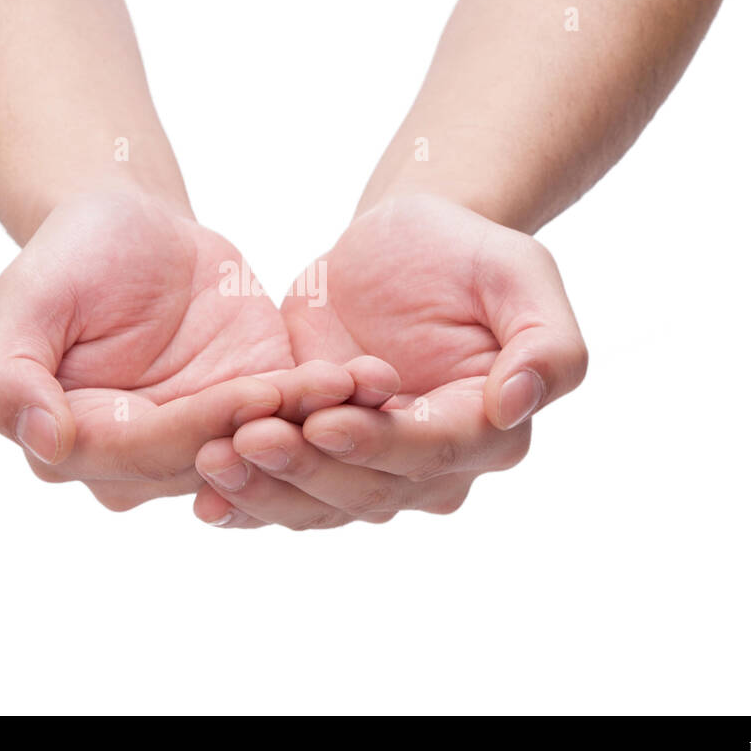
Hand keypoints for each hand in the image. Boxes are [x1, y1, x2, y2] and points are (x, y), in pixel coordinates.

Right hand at [0, 190, 391, 511]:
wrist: (131, 225)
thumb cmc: (68, 257)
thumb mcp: (23, 302)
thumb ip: (8, 378)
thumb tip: (44, 444)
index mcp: (79, 447)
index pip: (146, 453)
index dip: (202, 426)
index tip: (254, 394)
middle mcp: (142, 463)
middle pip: (216, 458)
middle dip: (277, 431)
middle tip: (333, 399)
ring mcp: (203, 439)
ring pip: (265, 447)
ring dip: (319, 422)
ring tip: (365, 387)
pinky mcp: (252, 411)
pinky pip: (297, 415)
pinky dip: (336, 399)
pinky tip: (374, 378)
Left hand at [192, 193, 587, 528]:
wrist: (403, 246)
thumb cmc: (466, 251)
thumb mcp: (520, 274)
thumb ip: (546, 343)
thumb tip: (516, 404)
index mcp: (488, 429)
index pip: (432, 452)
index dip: (378, 443)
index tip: (323, 422)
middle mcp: (435, 467)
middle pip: (369, 490)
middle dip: (306, 470)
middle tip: (244, 439)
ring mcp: (375, 469)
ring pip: (321, 503)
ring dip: (266, 489)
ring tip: (212, 457)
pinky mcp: (321, 458)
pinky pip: (284, 492)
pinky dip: (246, 499)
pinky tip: (205, 496)